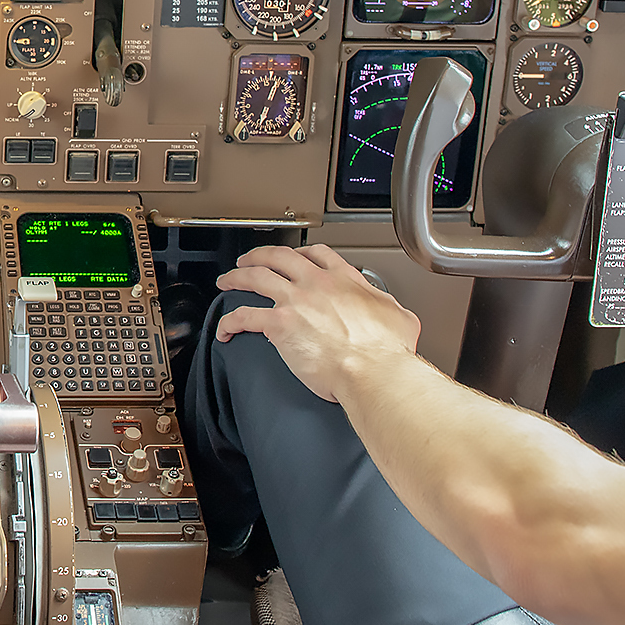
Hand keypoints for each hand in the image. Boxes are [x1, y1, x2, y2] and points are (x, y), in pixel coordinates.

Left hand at [213, 244, 420, 402]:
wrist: (373, 371)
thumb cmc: (387, 352)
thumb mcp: (400, 317)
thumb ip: (387, 306)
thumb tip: (391, 312)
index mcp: (344, 280)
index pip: (317, 254)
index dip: (301, 253)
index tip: (294, 257)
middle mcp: (316, 284)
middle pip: (279, 257)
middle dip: (259, 255)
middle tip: (249, 260)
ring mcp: (296, 301)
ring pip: (255, 277)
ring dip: (236, 277)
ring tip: (227, 281)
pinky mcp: (279, 325)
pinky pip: (244, 317)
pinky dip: (229, 321)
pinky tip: (225, 329)